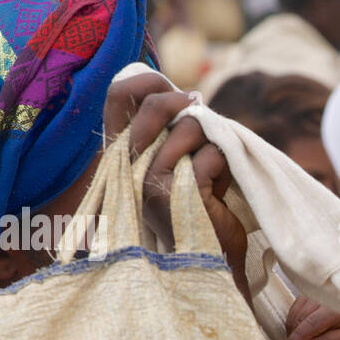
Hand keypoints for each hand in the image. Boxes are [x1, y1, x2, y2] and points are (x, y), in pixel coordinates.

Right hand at [102, 71, 248, 297]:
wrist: (212, 258)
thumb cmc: (200, 206)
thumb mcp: (181, 161)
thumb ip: (174, 131)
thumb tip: (188, 94)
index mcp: (124, 154)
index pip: (116, 97)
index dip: (147, 81)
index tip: (178, 92)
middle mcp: (127, 166)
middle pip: (154, 106)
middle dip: (188, 106)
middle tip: (203, 114)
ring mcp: (145, 180)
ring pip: (189, 129)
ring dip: (212, 145)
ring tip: (211, 173)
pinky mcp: (170, 194)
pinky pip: (209, 155)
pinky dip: (223, 167)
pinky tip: (217, 191)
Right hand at [282, 295, 339, 339]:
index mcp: (337, 307)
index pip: (312, 323)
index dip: (298, 337)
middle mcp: (323, 295)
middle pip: (300, 319)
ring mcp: (313, 292)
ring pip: (294, 314)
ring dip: (293, 335)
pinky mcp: (307, 293)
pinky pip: (294, 309)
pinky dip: (293, 325)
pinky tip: (300, 338)